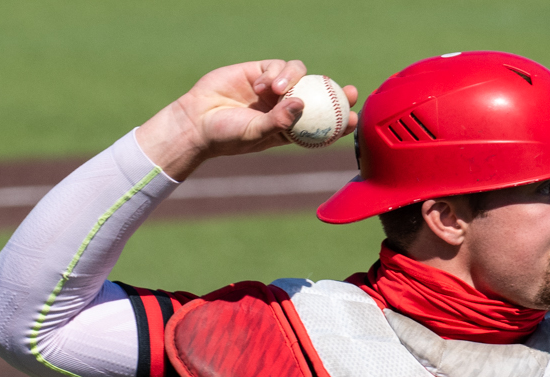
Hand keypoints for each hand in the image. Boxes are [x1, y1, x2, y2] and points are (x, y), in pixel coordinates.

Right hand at [136, 60, 360, 180]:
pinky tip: (263, 86)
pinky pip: (278, 67)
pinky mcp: (261, 72)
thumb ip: (279, 121)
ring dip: (294, 79)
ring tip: (276, 91)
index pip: (323, 124)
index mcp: (291, 129)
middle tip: (349, 91)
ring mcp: (275, 89)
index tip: (353, 119)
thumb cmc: (227, 136)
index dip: (340, 121)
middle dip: (337, 93)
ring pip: (300, 76)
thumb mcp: (256, 134)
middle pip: (320, 96)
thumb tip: (302, 104)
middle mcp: (286, 107)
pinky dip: (275, 74)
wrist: (197, 121)